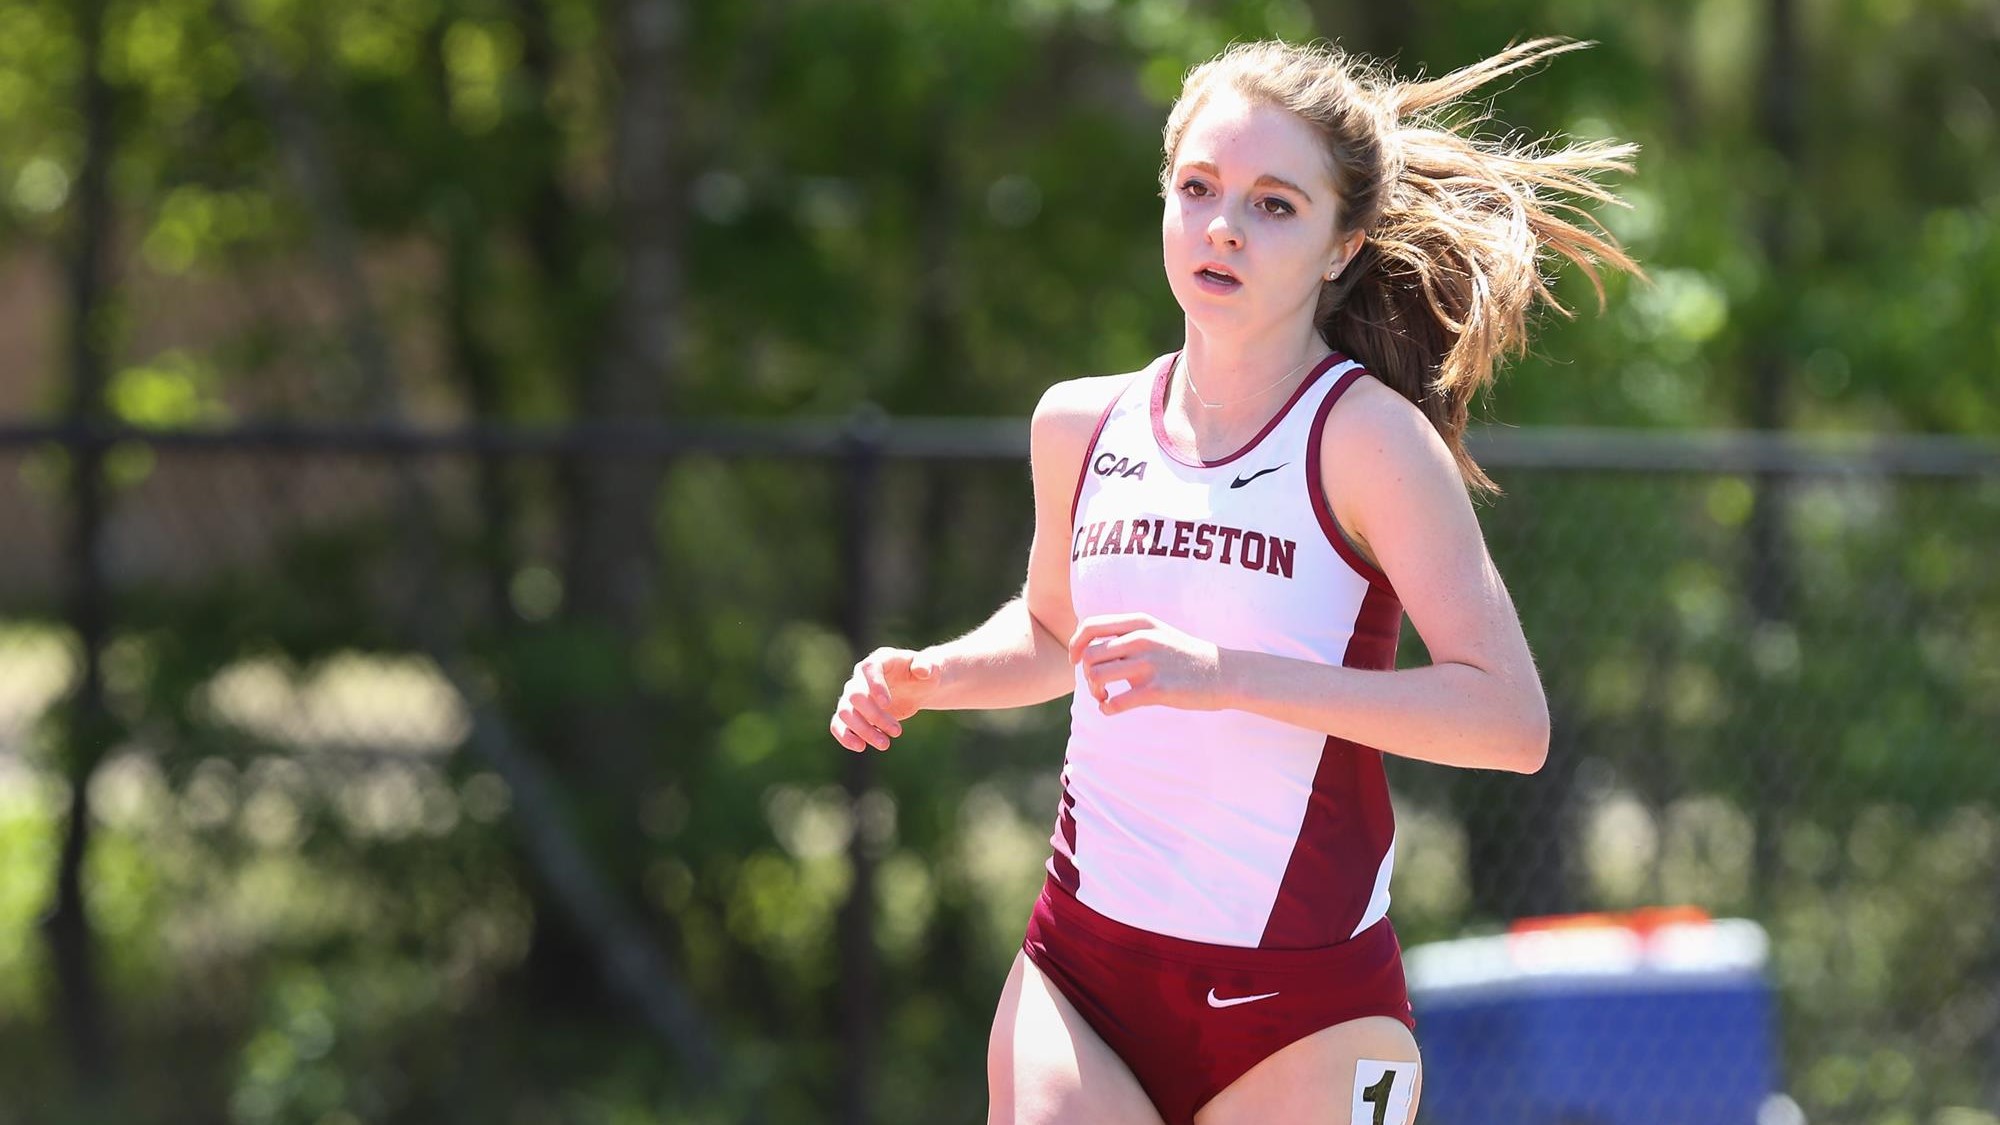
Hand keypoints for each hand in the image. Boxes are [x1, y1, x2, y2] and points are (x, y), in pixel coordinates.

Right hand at [829, 647, 939, 751]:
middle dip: (875, 716)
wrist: (917, 688)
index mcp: (878, 661)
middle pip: (856, 695)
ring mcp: (853, 695)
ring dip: (863, 730)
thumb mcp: (932, 668)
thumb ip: (927, 666)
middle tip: (898, 732)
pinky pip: (839, 724)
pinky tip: (861, 747)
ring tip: (885, 744)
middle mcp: (860, 677)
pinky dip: (846, 736)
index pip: (869, 669)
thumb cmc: (924, 675)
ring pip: (846, 713)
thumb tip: (921, 670)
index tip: (887, 704)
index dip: (875, 686)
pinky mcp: (853, 713)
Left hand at [1068, 613, 1225, 715]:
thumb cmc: (1184, 656)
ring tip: (1105, 696)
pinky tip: (1112, 709)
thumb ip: (1126, 634)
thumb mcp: (1156, 632)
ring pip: (1096, 676)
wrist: (1223, 673)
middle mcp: (1142, 638)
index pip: (1090, 626)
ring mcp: (1149, 664)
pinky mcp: (1157, 689)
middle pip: (1089, 655)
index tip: (1075, 660)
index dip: (1075, 644)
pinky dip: (1107, 708)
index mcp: (1139, 622)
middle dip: (1085, 674)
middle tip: (1098, 685)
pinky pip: (1116, 702)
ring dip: (1094, 691)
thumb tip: (1088, 648)